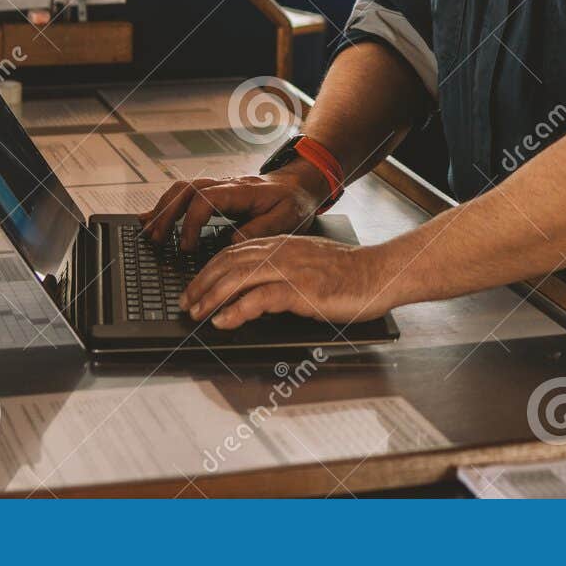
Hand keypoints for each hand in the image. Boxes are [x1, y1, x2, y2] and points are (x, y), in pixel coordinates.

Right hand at [140, 164, 329, 249]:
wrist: (301, 184)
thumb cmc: (294, 202)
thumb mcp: (286, 218)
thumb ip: (260, 230)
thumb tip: (231, 243)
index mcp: (241, 191)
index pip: (204, 199)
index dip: (190, 223)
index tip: (187, 247)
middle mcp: (226, 185)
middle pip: (186, 190)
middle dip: (167, 214)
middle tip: (156, 239)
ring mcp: (220, 187)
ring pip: (183, 189)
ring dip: (163, 209)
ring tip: (149, 232)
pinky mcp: (217, 193)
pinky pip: (187, 193)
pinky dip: (167, 205)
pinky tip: (153, 217)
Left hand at [181, 236, 393, 328]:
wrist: (379, 273)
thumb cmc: (348, 274)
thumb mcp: (308, 263)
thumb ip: (282, 269)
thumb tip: (254, 288)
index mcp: (281, 244)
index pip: (233, 252)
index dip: (208, 270)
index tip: (194, 288)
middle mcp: (281, 252)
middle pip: (228, 263)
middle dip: (201, 284)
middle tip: (186, 304)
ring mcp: (290, 269)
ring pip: (238, 278)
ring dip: (211, 297)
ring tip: (197, 314)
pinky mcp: (300, 290)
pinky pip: (260, 298)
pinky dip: (236, 310)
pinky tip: (223, 321)